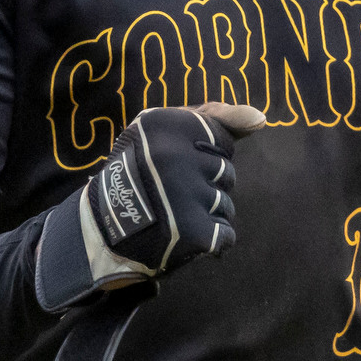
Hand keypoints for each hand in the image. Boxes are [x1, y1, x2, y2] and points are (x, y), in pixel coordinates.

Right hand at [33, 102, 264, 312]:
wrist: (100, 231)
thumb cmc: (139, 174)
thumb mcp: (164, 131)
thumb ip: (214, 118)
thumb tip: (260, 119)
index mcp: (165, 122)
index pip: (223, 139)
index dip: (204, 156)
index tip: (175, 165)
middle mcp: (173, 155)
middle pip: (227, 172)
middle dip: (206, 185)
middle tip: (171, 194)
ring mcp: (183, 194)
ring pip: (226, 204)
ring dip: (206, 214)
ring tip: (173, 215)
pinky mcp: (192, 231)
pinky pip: (226, 235)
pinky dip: (210, 241)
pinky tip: (183, 237)